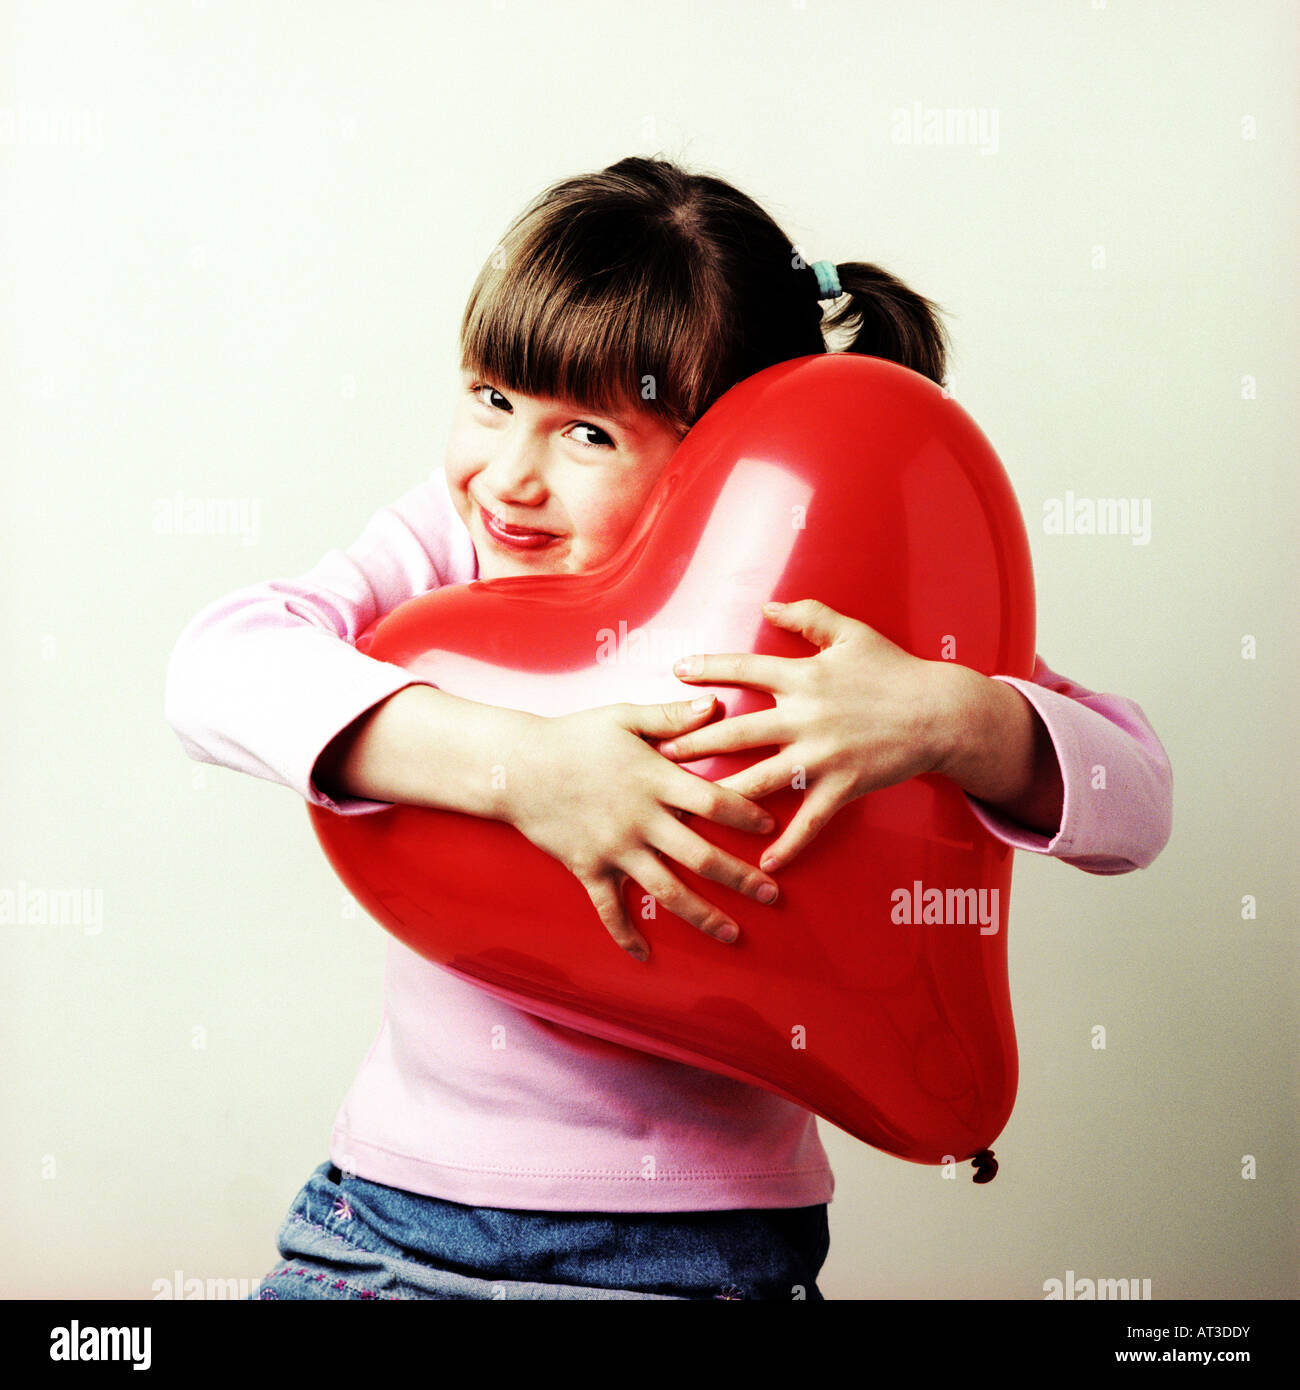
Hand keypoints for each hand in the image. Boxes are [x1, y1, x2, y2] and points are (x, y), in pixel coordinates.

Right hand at [500, 697, 781, 962]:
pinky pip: (609, 909)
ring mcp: (614, 849)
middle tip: (772, 895)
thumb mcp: (625, 717)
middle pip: (700, 857)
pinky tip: (645, 956)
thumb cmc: (574, 736)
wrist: (516, 767)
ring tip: (733, 934)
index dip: (745, 815)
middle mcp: (640, 820)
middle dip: (740, 878)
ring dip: (703, 916)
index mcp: (654, 781)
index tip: (771, 829)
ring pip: (666, 891)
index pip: (713, 801)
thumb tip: (718, 706)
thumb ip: (672, 716)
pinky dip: (626, 935)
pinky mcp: (589, 868)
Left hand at [656, 599, 958, 872]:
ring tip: (688, 805)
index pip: (745, 668)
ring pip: (762, 779)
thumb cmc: (895, 670)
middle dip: (695, 742)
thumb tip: (767, 606)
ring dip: (722, 793)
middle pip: (738, 731)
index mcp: (805, 676)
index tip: (675, 673)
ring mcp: (824, 755)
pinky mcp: (844, 786)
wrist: (942, 713)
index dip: (708, 669)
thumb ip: (807, 616)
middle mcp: (807, 717)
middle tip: (659, 751)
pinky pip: (810, 821)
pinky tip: (764, 862)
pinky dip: (789, 844)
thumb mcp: (852, 634)